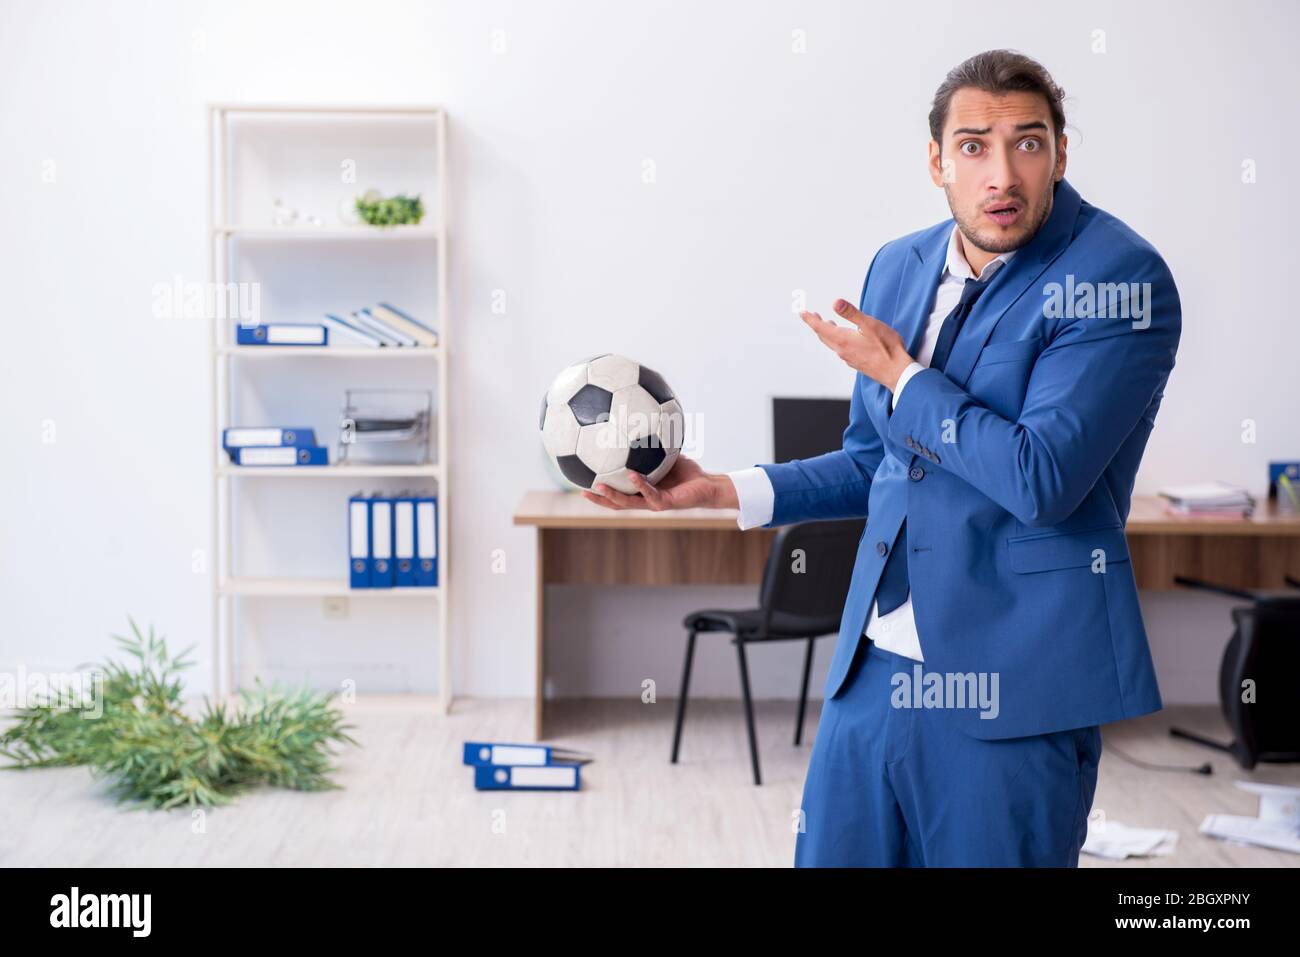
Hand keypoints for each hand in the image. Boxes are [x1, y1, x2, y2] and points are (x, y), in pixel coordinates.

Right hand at [581, 455, 738, 511]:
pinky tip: (631, 474)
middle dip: (599, 499)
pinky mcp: (666, 503)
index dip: (599, 491)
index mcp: (640, 491)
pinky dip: (640, 484)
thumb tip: (637, 421)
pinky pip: (650, 494)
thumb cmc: (686, 472)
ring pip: (628, 503)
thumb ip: (649, 444)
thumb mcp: (664, 453)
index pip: (616, 493)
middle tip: (581, 490)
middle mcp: (644, 500)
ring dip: (612, 496)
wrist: (708, 485)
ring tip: (598, 485)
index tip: (581, 481)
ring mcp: (654, 503)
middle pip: (616, 503)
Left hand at [800, 299, 913, 390]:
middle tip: (811, 315)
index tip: (801, 312)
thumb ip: (852, 313)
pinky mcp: (856, 362)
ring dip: (826, 332)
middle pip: (823, 336)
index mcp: (843, 340)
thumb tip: (835, 303)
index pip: (820, 328)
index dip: (810, 319)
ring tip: (826, 323)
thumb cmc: (887, 348)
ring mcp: (848, 358)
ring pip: (832, 343)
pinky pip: (840, 349)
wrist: (897, 373)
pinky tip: (844, 338)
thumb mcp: (870, 325)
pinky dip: (837, 340)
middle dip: (816, 324)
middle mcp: (842, 350)